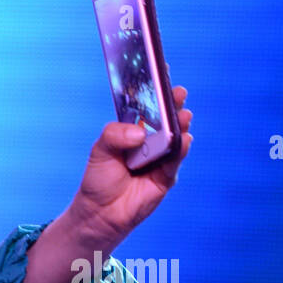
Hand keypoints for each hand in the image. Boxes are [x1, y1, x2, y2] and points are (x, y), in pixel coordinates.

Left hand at [68, 85, 193, 250]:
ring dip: (181, 124)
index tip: (163, 68)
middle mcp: (150, 140)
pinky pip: (178, 158)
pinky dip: (181, 148)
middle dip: (174, 102)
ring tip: (182, 115)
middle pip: (167, 116)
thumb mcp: (99, 151)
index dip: (155, 87)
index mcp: (133, 129)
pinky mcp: (168, 174)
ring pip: (177, 135)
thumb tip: (139, 133)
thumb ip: (115, 135)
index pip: (147, 104)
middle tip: (177, 92)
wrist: (100, 214)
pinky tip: (183, 139)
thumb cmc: (99, 179)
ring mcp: (162, 156)